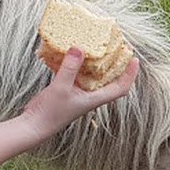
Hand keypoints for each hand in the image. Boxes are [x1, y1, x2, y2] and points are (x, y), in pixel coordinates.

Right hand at [21, 49, 138, 140]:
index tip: (135, 59)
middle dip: (116, 63)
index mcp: (95, 98)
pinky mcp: (67, 88)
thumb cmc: (51, 112)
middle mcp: (90, 95)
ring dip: (97, 61)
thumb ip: (70, 68)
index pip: (120, 88)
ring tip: (99, 44)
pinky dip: (77, 62)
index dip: (130, 74)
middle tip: (119, 46)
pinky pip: (76, 72)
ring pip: (93, 74)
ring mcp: (79, 92)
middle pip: (110, 78)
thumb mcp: (61, 88)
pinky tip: (73, 51)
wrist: (34, 125)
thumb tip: (79, 48)